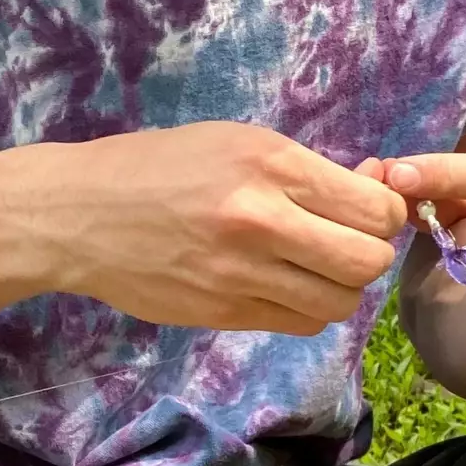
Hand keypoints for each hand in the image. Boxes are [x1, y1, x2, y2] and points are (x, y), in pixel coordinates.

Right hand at [12, 122, 407, 334]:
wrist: (79, 214)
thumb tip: (372, 189)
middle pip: (366, 263)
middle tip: (344, 241)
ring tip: (313, 266)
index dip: (386, 211)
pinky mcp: (223, 313)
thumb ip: (304, 171)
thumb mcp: (236, 142)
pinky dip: (304, 308)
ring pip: (338, 303)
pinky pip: (298, 323)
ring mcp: (241, 275)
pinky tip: (282, 284)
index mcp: (271, 166)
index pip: (375, 209)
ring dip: (338, 287)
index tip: (366, 206)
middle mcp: (262, 221)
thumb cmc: (159, 166)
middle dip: (368, 254)